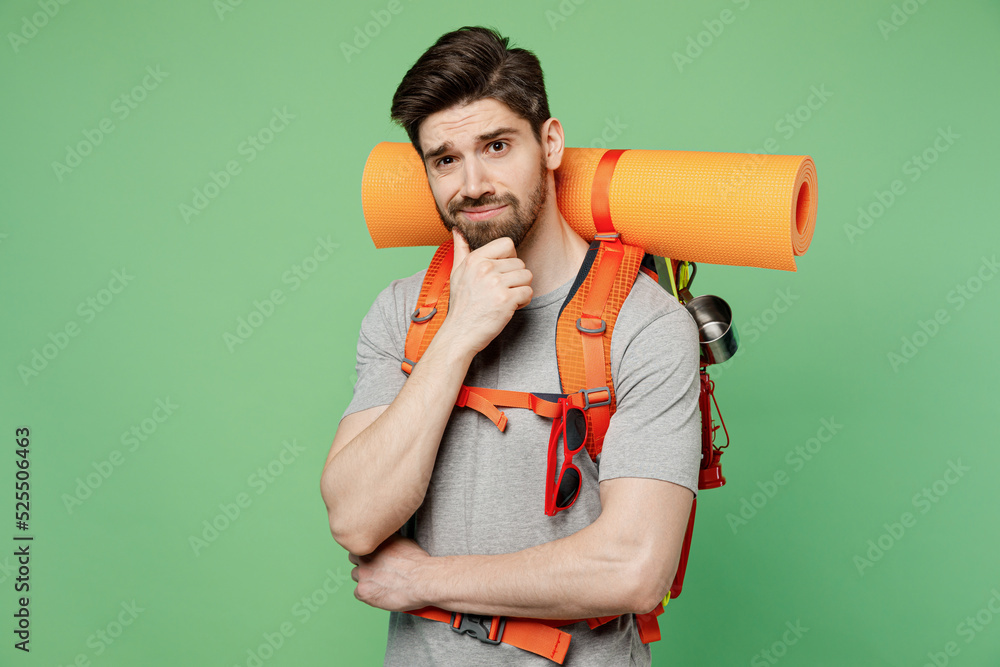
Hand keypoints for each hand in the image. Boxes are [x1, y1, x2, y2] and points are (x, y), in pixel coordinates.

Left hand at [349, 534, 430, 611]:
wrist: (422, 580)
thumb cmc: (419, 564)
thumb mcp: (404, 542)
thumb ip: (390, 542)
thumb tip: (389, 543)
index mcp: (375, 542)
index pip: (362, 546)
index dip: (368, 553)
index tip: (375, 559)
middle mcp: (366, 555)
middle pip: (354, 559)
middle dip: (363, 564)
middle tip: (376, 572)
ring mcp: (363, 573)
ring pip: (356, 576)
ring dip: (365, 579)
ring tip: (381, 584)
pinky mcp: (363, 590)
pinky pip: (358, 593)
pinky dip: (368, 594)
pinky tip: (381, 594)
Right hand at [444, 228, 532, 354]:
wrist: (460, 332)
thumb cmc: (461, 304)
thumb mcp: (456, 273)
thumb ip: (461, 250)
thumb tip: (458, 230)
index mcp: (475, 259)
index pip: (507, 244)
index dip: (510, 257)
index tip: (503, 271)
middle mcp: (485, 269)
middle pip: (520, 262)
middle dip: (516, 278)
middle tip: (502, 291)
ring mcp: (496, 284)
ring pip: (527, 276)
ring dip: (521, 289)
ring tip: (506, 299)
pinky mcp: (506, 300)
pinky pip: (528, 292)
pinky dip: (523, 302)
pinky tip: (510, 307)